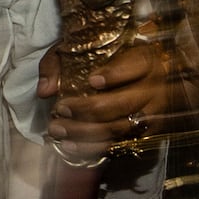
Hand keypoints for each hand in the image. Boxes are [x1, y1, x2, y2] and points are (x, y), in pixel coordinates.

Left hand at [38, 42, 168, 159]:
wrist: (131, 75)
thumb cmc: (101, 59)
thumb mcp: (79, 49)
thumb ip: (57, 63)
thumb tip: (45, 90)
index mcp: (144, 60)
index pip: (136, 66)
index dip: (116, 75)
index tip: (93, 80)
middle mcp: (154, 88)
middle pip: (124, 103)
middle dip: (89, 110)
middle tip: (60, 110)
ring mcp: (152, 114)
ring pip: (120, 127)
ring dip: (87, 132)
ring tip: (59, 131)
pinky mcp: (143, 134)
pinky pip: (120, 144)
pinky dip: (93, 148)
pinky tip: (70, 146)